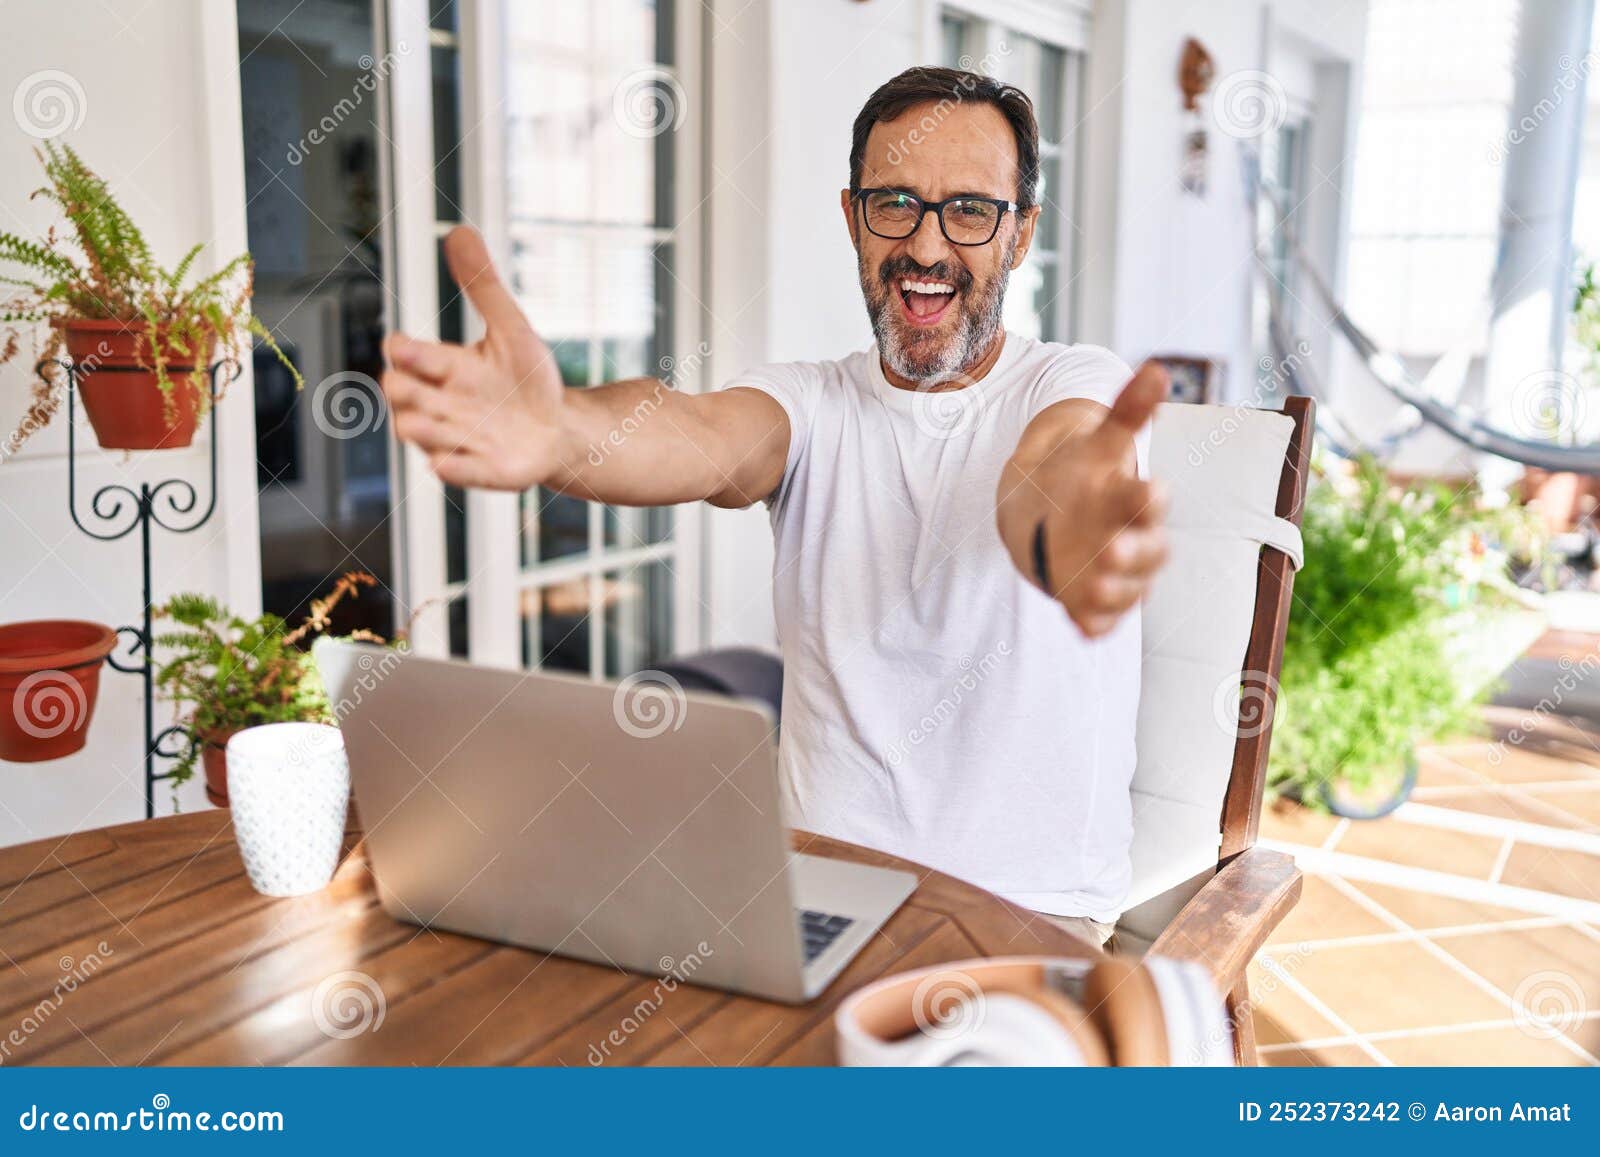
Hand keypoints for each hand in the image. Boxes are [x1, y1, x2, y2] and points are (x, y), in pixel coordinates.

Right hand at [381, 225, 566, 489]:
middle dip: (404, 388)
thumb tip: (459, 231)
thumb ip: (483, 286)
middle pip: (400, 394)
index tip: (407, 347)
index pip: (405, 355)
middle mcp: (439, 403)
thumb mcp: (511, 329)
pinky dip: (452, 466)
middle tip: (416, 383)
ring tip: (435, 420)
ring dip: (423, 426)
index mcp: (443, 367)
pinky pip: (453, 471)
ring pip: (418, 433)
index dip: (403, 350)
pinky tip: (450, 462)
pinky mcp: (474, 469)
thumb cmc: (528, 380)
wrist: (559, 429)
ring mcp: (454, 439)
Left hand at [1002, 362, 1169, 637]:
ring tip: (1091, 587)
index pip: (1150, 501)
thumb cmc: (1085, 480)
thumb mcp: (1098, 445)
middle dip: (1132, 554)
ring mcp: (1115, 577)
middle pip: (1148, 553)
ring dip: (1113, 593)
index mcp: (1133, 501)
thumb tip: (1156, 367)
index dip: (1149, 497)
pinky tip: (1082, 628)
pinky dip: (1094, 626)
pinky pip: (1100, 622)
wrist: (1051, 520)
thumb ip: (1126, 412)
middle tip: (1109, 551)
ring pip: (1127, 592)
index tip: (1149, 488)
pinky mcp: (1093, 605)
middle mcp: (1133, 542)